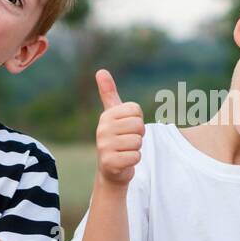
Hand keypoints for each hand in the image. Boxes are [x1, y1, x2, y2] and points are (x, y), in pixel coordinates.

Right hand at [95, 69, 143, 186]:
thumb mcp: (113, 115)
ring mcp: (104, 146)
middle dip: (138, 136)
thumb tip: (100, 71)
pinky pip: (136, 156)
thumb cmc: (116, 138)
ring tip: (125, 151)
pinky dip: (134, 160)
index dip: (137, 120)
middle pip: (139, 126)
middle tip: (127, 142)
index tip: (127, 128)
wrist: (111, 170)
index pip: (136, 110)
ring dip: (136, 149)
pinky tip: (124, 161)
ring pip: (138, 142)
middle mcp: (102, 129)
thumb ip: (108, 93)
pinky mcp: (109, 162)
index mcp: (106, 115)